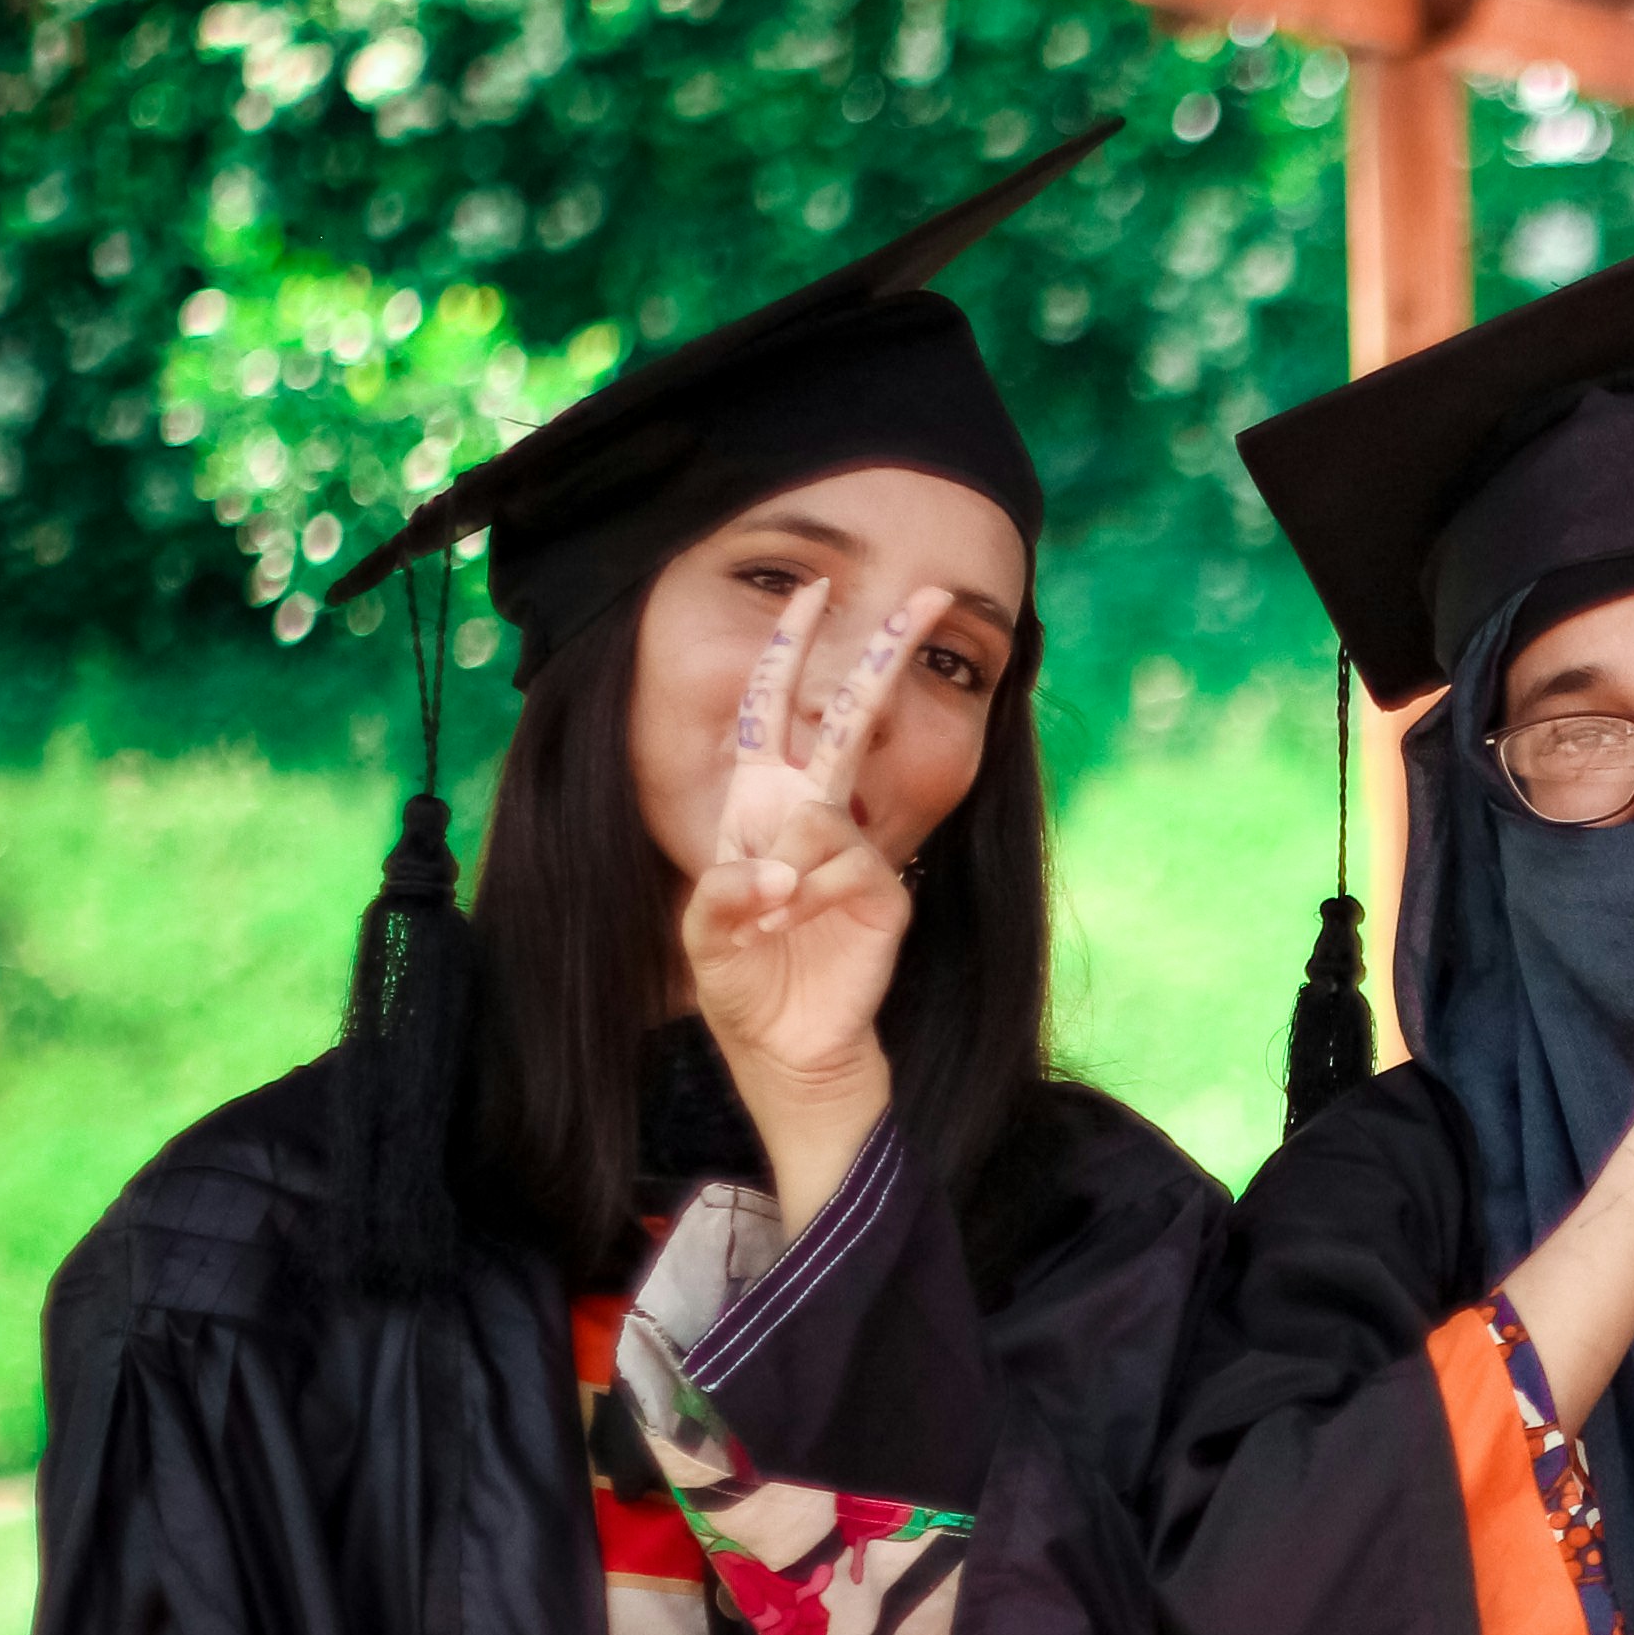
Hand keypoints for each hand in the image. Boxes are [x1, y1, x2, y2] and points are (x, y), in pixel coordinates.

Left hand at [684, 575, 943, 1226]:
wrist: (785, 1044)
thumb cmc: (741, 977)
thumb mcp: (704, 932)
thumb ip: (723, 895)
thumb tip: (775, 871)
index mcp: (766, 805)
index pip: (778, 712)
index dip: (792, 650)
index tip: (816, 590)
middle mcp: (817, 816)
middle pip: (851, 721)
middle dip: (884, 655)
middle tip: (928, 595)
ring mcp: (858, 851)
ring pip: (825, 814)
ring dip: (782, 871)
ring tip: (766, 921)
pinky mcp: (887, 891)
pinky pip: (848, 867)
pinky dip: (809, 896)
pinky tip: (793, 926)